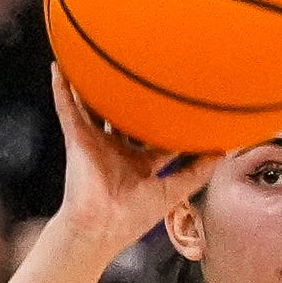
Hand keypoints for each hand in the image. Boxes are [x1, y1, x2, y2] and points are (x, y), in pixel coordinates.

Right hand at [50, 67, 219, 251]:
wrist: (101, 227)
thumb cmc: (134, 216)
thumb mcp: (173, 190)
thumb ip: (197, 172)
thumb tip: (223, 152)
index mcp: (138, 162)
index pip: (154, 135)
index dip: (166, 119)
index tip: (180, 100)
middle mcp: (117, 148)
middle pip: (124, 115)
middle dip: (131, 96)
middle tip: (142, 66)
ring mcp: (96, 142)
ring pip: (94, 106)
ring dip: (93, 84)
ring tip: (94, 55)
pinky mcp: (78, 138)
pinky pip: (67, 108)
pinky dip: (62, 89)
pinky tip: (59, 67)